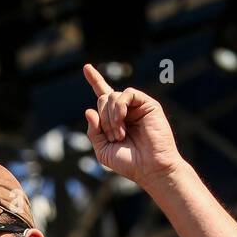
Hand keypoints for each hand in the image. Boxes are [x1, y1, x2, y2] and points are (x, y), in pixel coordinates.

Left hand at [83, 62, 181, 186]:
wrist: (151, 168)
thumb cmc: (129, 163)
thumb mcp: (103, 150)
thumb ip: (94, 132)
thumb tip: (89, 110)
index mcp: (115, 119)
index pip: (103, 95)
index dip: (95, 80)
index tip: (86, 68)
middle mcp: (126, 110)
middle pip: (103, 98)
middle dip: (103, 119)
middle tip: (113, 137)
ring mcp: (137, 106)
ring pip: (112, 96)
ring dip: (110, 117)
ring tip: (119, 135)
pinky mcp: (148, 104)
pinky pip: (127, 94)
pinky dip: (119, 107)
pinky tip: (122, 120)